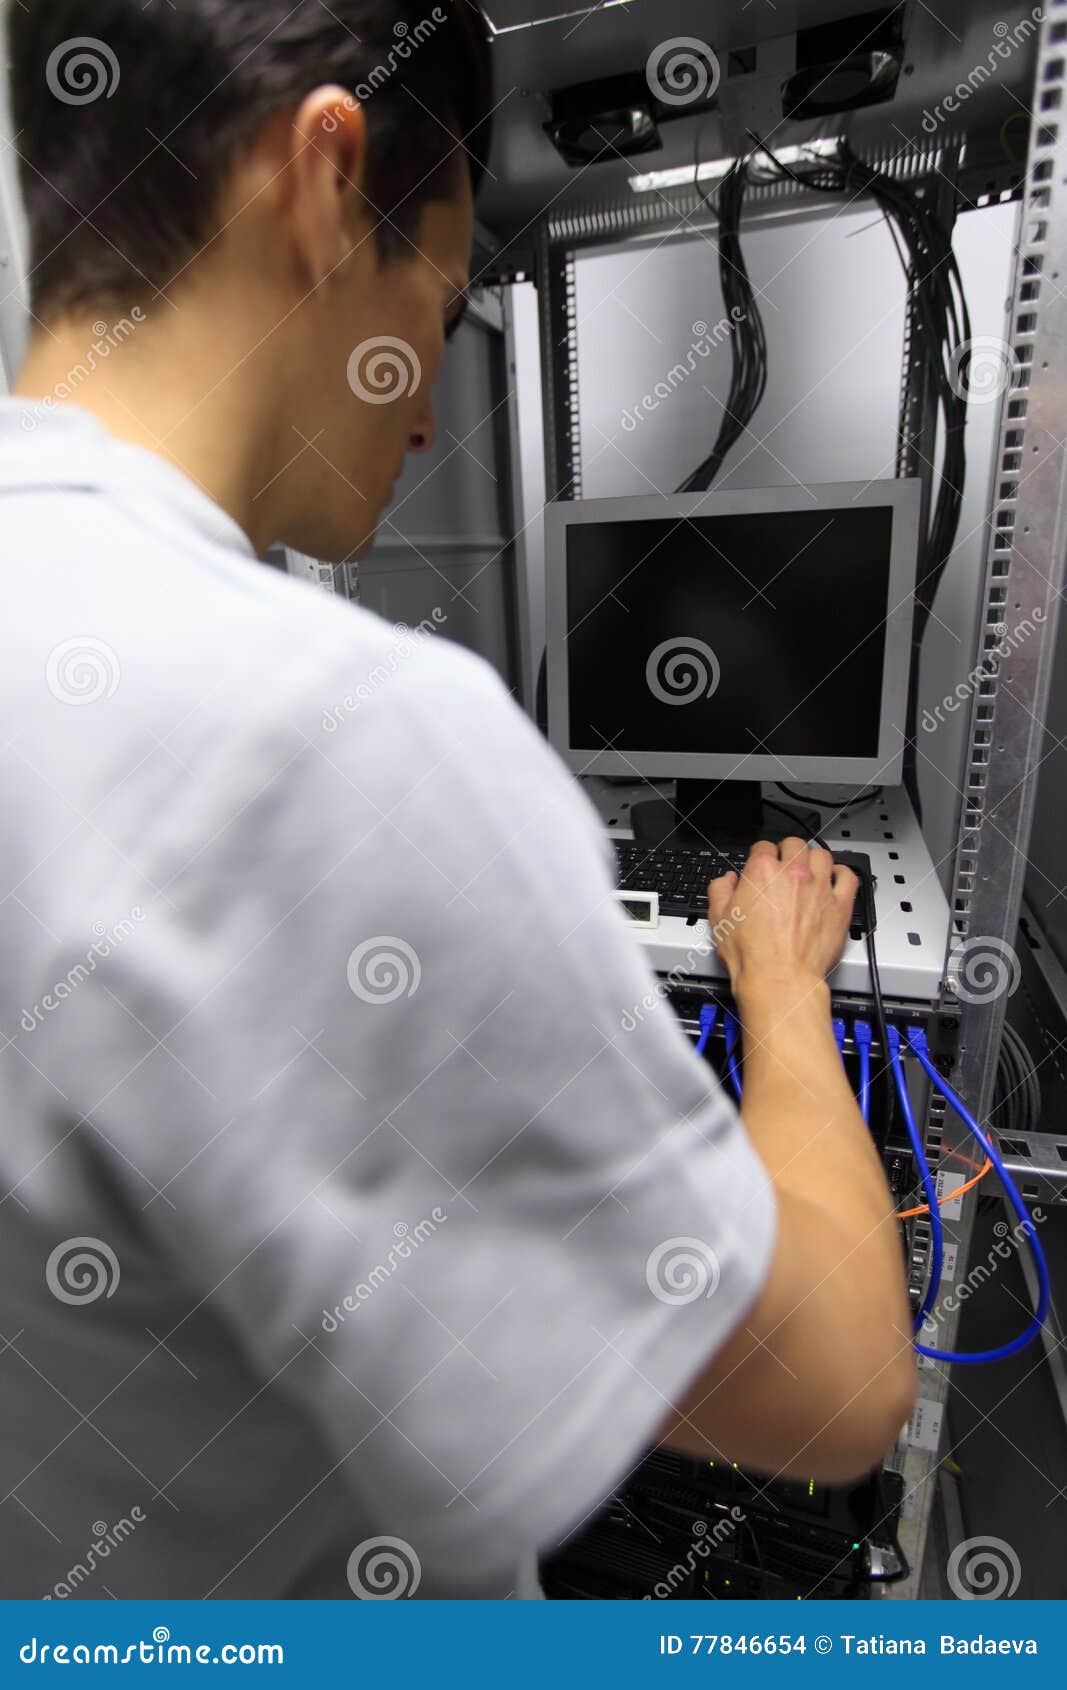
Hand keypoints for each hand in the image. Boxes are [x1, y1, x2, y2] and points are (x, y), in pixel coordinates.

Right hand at [707, 837, 858, 1000]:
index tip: (761, 863)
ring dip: (813, 859)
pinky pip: (848, 877)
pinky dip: (842, 874)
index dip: (760, 855)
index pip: (763, 847)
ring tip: (808, 869)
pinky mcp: (839, 906)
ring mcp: (819, 888)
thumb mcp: (719, 919)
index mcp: (763, 872)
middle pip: (795, 845)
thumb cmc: (752, 956)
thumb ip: (720, 891)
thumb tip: (726, 881)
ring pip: (822, 855)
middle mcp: (794, 873)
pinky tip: (834, 878)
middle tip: (783, 865)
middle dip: (786, 851)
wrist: (779, 980)